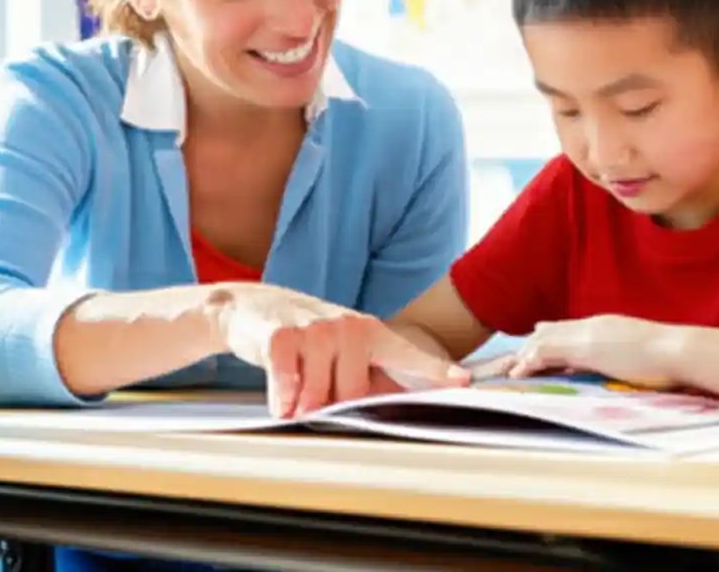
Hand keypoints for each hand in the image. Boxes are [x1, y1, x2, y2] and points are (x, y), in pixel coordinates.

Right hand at [209, 284, 468, 417]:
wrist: (254, 307)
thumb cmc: (306, 338)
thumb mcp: (344, 350)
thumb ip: (370, 376)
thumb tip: (396, 410)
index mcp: (371, 333)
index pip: (409, 355)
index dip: (436, 370)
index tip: (464, 382)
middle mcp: (349, 328)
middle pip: (353, 396)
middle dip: (333, 406)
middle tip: (315, 392)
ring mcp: (316, 330)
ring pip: (318, 397)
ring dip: (302, 406)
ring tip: (294, 389)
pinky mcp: (282, 337)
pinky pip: (288, 389)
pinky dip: (281, 400)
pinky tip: (279, 395)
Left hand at [507, 315, 685, 389]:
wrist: (678, 350)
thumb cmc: (666, 358)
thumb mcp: (632, 355)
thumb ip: (612, 358)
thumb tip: (597, 368)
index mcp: (602, 327)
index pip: (564, 332)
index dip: (545, 343)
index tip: (530, 356)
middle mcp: (589, 326)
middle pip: (548, 333)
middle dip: (529, 349)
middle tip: (511, 365)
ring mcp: (585, 335)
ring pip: (542, 341)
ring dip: (523, 356)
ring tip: (508, 372)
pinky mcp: (583, 348)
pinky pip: (546, 353)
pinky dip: (529, 363)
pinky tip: (518, 374)